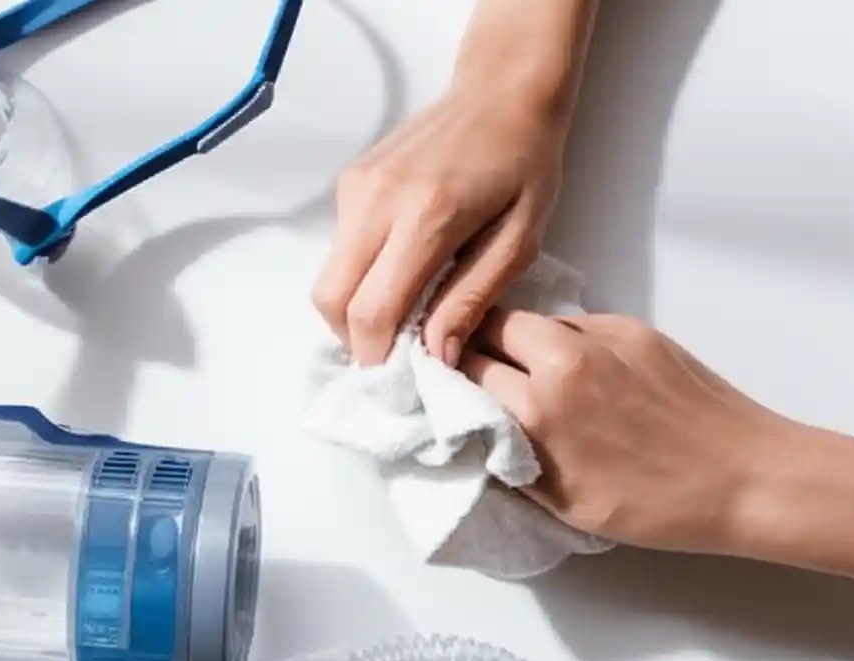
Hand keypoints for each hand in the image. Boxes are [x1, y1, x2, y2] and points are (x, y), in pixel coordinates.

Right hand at [311, 0, 595, 366]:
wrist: (501, 90)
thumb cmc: (524, 164)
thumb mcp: (519, 240)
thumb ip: (472, 298)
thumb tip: (435, 355)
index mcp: (426, 217)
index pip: (373, 308)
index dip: (377, 354)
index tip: (399, 377)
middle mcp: (377, 200)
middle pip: (331, 299)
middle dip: (354, 340)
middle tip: (394, 354)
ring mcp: (355, 188)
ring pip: (328, 277)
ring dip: (354, 309)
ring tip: (401, 315)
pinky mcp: (349, 182)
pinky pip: (339, 250)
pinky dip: (358, 276)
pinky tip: (398, 273)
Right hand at [461, 310, 783, 553]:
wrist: (748, 478)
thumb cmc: (657, 506)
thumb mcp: (564, 502)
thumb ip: (512, 458)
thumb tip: (478, 431)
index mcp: (539, 409)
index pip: (464, 369)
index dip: (448, 377)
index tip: (444, 386)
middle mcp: (563, 360)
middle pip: (489, 326)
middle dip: (475, 345)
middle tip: (478, 370)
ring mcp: (602, 338)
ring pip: (533, 319)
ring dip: (518, 340)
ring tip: (529, 372)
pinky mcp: (635, 328)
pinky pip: (578, 324)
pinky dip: (565, 342)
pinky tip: (581, 373)